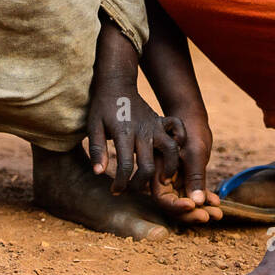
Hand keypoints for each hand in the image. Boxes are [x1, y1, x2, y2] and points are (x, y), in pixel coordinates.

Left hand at [86, 72, 182, 194]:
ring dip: (168, 169)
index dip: (121, 183)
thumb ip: (96, 150)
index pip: (125, 166)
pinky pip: (179, 130)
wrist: (116, 84)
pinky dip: (181, 141)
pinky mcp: (161, 121)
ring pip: (170, 151)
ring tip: (160, 181)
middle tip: (132, 190)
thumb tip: (99, 173)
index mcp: (124, 133)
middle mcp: (143, 131)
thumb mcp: (93, 127)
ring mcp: (155, 125)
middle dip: (139, 184)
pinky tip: (174, 154)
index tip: (115, 190)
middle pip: (148, 165)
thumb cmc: (102, 107)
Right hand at [150, 110, 220, 223]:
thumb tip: (196, 203)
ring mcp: (175, 179)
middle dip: (193, 214)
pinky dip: (205, 199)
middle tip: (212, 215)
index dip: (177, 207)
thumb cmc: (191, 130)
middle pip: (174, 205)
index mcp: (158, 171)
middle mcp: (164, 179)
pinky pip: (193, 193)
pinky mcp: (185, 177)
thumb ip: (195, 177)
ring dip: (202, 209)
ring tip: (219, 213)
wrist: (193, 116)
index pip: (163, 199)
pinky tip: (217, 201)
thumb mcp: (195, 153)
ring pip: (185, 201)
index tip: (194, 207)